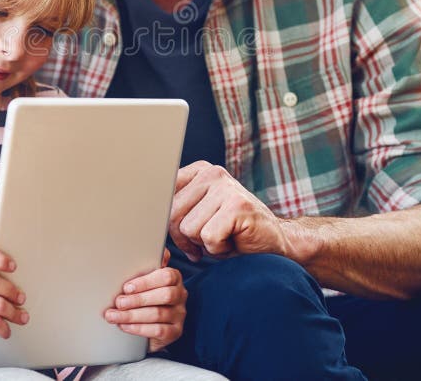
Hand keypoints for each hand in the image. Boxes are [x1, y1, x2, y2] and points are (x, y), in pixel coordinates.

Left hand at [104, 249, 186, 352]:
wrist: (152, 320)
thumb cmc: (146, 293)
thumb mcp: (145, 276)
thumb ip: (147, 263)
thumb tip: (152, 248)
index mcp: (174, 277)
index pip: (166, 276)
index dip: (145, 282)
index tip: (126, 287)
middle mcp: (180, 295)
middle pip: (164, 295)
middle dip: (138, 299)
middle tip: (118, 302)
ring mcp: (179, 314)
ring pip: (158, 314)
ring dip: (132, 315)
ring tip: (114, 315)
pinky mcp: (175, 332)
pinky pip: (158, 331)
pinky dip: (139, 328)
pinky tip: (124, 326)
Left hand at [170, 160, 291, 261]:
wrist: (276, 243)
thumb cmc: (233, 232)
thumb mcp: (201, 214)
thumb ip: (179, 208)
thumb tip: (144, 216)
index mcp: (200, 171)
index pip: (164, 196)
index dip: (169, 221)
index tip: (180, 229)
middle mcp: (212, 173)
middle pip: (172, 214)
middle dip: (186, 237)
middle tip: (208, 239)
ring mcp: (226, 188)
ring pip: (188, 228)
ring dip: (204, 243)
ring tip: (224, 237)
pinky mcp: (237, 206)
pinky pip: (208, 237)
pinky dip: (218, 249)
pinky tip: (233, 242)